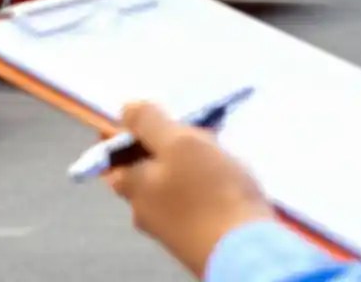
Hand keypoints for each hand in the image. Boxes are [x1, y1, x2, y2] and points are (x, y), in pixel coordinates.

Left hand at [105, 101, 275, 278]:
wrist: (247, 252)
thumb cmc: (211, 194)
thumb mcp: (178, 143)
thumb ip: (149, 122)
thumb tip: (126, 109)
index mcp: (131, 185)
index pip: (112, 154)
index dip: (124, 131)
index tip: (144, 113)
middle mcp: (144, 209)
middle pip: (144, 168)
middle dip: (162, 144)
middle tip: (189, 127)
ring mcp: (171, 226)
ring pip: (171, 183)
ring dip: (187, 163)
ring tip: (215, 147)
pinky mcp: (198, 236)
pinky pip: (194, 200)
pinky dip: (204, 184)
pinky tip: (227, 176)